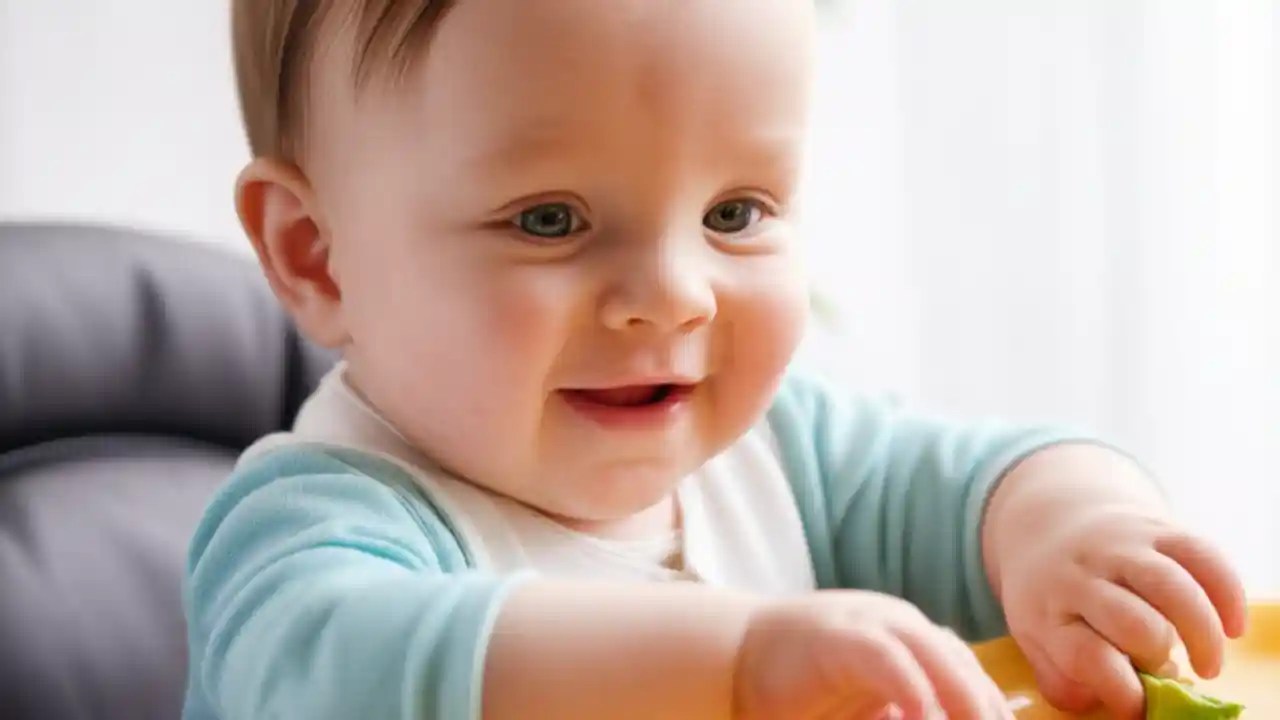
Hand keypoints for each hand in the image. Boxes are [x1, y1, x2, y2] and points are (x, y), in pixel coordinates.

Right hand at [733, 591, 1013, 719]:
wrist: (729, 661)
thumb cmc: (798, 696)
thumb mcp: (870, 713)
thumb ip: (908, 714)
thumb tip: (939, 719)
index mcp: (915, 645)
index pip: (972, 681)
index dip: (990, 713)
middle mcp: (901, 627)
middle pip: (965, 669)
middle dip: (984, 712)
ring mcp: (870, 623)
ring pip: (939, 656)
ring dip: (962, 701)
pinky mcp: (839, 634)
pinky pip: (888, 659)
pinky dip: (913, 689)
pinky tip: (922, 715)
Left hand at [996, 505, 1248, 719]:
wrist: (1049, 519)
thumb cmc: (1049, 594)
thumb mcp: (1034, 634)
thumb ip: (1062, 674)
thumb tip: (1118, 701)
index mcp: (1047, 611)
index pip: (1085, 656)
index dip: (1121, 691)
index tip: (1139, 707)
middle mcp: (1082, 576)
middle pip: (1132, 622)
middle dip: (1158, 657)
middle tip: (1164, 672)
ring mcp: (1120, 548)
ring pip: (1171, 586)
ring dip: (1202, 634)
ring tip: (1208, 665)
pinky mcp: (1155, 528)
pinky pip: (1202, 555)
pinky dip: (1228, 594)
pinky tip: (1233, 628)